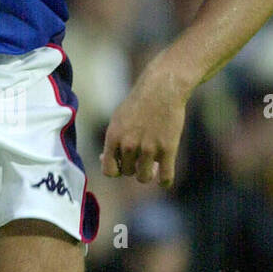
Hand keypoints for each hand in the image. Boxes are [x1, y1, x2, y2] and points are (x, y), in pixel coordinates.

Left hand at [101, 65, 188, 186]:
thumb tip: (104, 160)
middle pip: (128, 172)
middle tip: (141, 155)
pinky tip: (164, 178)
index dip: (115, 170)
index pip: (109, 170)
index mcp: (114, 137)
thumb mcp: (118, 119)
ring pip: (144, 177)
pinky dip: (165, 182)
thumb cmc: (138, 104)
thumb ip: (112, 141)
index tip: (122, 163)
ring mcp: (149, 148)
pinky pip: (165, 178)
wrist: (162, 89)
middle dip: (133, 167)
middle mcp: (129, 145)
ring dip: (146, 174)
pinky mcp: (168, 149)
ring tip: (151, 166)